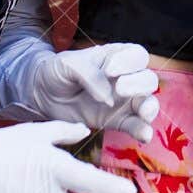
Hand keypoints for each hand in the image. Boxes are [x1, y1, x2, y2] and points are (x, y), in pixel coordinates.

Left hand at [31, 44, 159, 142]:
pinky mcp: (117, 122)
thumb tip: (108, 97)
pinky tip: (143, 136)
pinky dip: (143, 131)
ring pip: (148, 103)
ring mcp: (123, 101)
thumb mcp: (68, 64)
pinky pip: (136, 126)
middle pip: (148, 79)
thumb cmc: (57, 72)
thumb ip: (89, 75)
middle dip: (139, 84)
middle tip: (120, 89)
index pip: (137, 56)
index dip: (130, 62)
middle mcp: (126, 78)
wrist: (43, 94)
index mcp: (116, 57)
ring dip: (149, 108)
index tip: (110, 70)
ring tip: (143, 113)